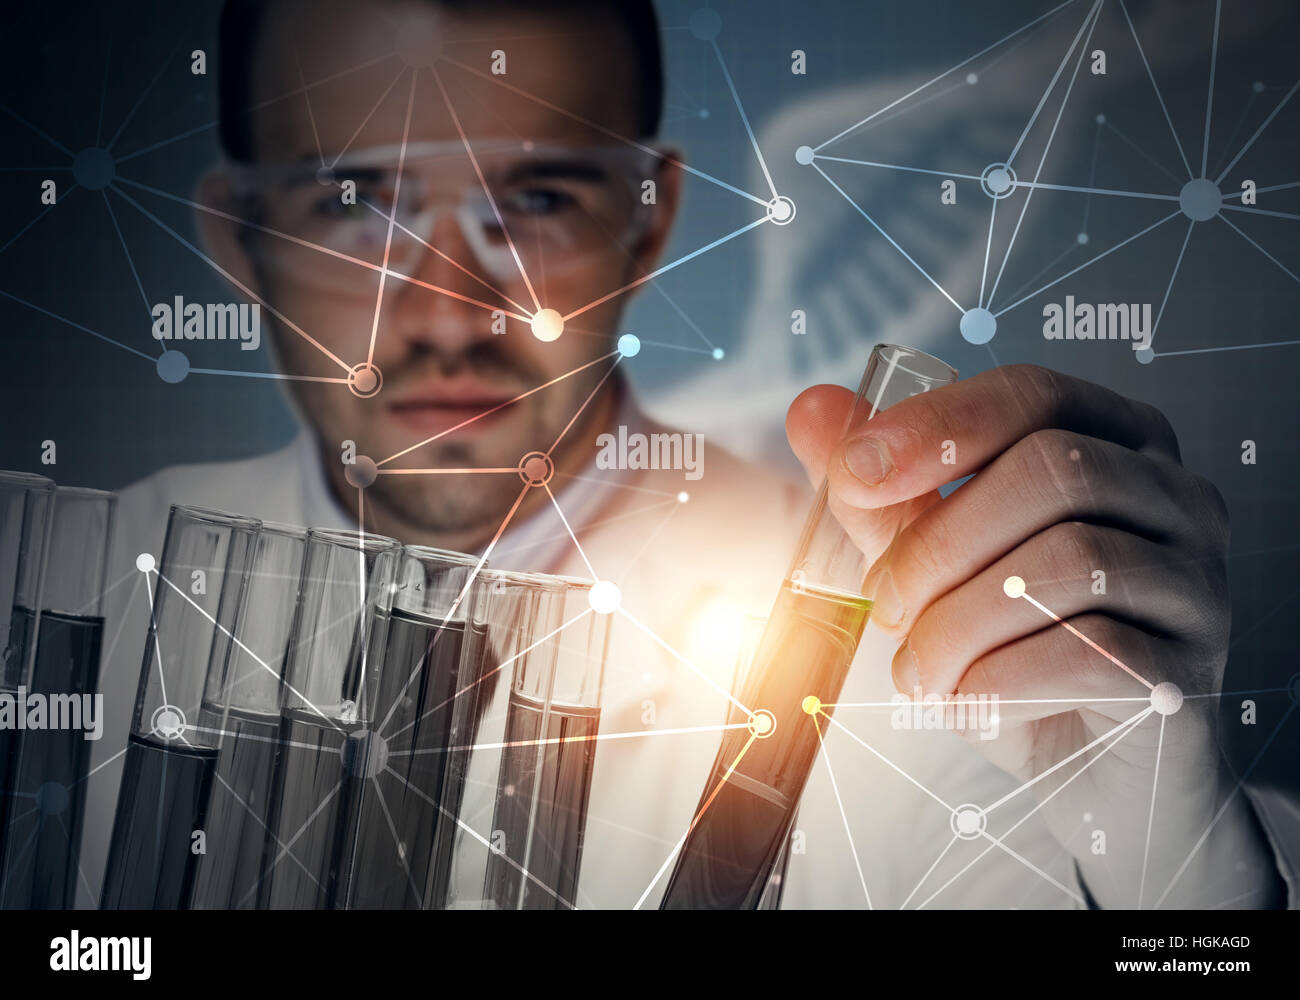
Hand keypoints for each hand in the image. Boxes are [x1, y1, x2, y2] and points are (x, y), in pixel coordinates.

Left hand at [786, 363, 1281, 907]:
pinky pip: (1089, 652)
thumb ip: (882, 491)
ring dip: (960, 622)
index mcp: (1115, 443)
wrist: (1084, 771)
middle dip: (938, 541)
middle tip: (885, 603)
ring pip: (1071, 560)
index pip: (1032, 394)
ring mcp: (1196, 584)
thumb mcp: (936, 565)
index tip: (853, 474)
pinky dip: (998, 680)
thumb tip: (811, 410)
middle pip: (1054, 469)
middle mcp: (1175, 499)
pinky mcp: (1190, 670)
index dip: (936, 427)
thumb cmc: (1012, 648)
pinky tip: (965, 700)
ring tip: (918, 669)